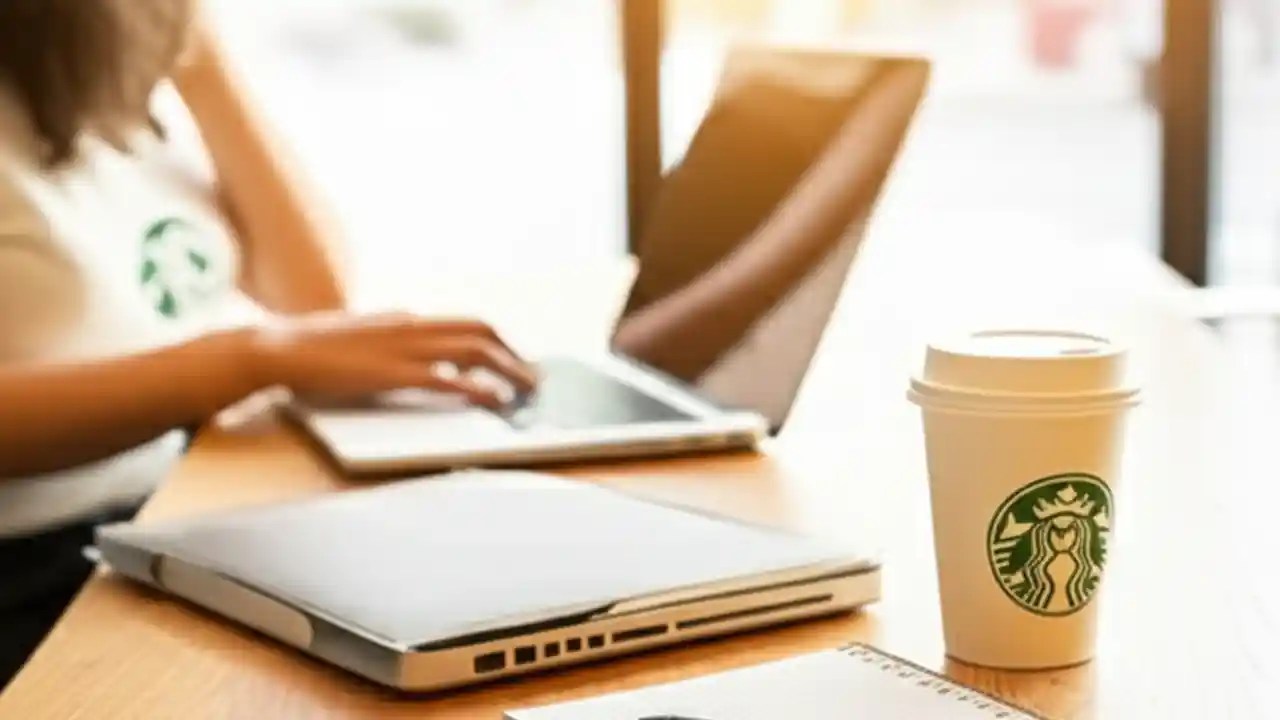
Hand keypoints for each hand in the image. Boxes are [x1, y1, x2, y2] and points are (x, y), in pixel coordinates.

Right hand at [233, 313, 537, 408]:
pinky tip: (495, 401)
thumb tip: (414, 338)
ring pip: (473, 349)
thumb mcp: (360, 336)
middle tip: (534, 377)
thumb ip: (389, 337)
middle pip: (480, 330)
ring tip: (527, 390)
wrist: (277, 349)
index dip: (498, 341)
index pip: (466, 323)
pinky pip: (447, 378)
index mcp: (406, 320)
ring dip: (508, 368)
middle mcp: (412, 326)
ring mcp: (404, 348)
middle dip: (514, 353)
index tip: (516, 359)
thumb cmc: (312, 349)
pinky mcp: (393, 373)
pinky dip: (478, 388)